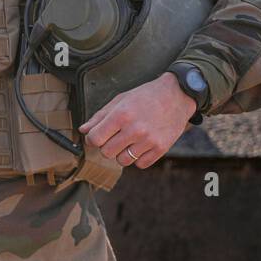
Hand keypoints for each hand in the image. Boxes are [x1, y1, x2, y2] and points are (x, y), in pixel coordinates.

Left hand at [79, 72, 196, 169]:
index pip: (95, 139)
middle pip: (106, 152)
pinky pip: (140, 164)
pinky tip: (141, 146)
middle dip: (107, 146)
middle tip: (115, 137)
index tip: (96, 137)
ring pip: (122, 161)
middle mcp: (134, 129)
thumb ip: (100, 116)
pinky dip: (138, 158)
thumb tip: (83, 130)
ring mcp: (149, 140)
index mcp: (121, 115)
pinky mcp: (161, 148)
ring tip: (128, 141)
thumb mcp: (120, 100)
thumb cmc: (146, 96)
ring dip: (122, 153)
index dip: (92, 139)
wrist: (177, 95)